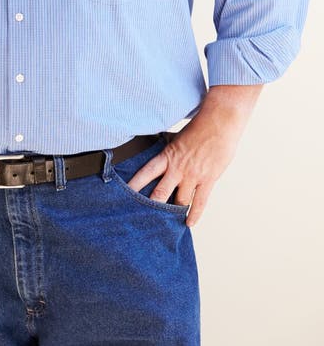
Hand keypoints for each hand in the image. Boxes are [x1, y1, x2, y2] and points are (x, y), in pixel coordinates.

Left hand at [127, 85, 262, 225]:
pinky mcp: (208, 180)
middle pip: (159, 193)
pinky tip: (188, 223)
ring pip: (179, 201)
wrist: (220, 123)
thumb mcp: (176, 136)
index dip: (134, 186)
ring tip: (165, 222)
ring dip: (173, 212)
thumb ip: (167, 148)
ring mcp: (193, 176)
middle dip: (151, 206)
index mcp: (167, 156)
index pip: (145, 173)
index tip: (124, 195)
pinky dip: (194, 215)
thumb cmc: (199, 127)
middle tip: (143, 216)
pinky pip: (200, 202)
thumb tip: (155, 147)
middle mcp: (177, 168)